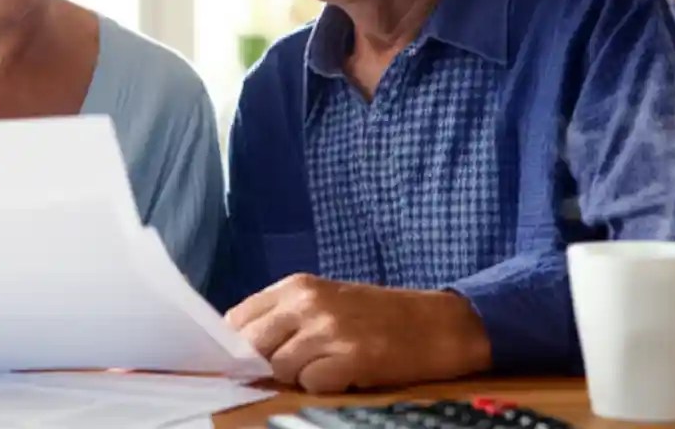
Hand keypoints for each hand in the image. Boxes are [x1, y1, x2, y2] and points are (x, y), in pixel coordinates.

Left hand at [226, 273, 490, 392]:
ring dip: (298, 377)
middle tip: (294, 368)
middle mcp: (308, 303)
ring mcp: (329, 330)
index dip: (238, 345)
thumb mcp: (325, 301)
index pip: (237, 319)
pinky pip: (312, 384)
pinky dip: (323, 387)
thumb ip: (284, 317)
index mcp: (297, 286)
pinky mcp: (352, 358)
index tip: (249, 359)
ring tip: (328, 367)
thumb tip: (239, 349)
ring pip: (280, 369)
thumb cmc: (377, 315)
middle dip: (264, 365)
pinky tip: (346, 376)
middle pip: (252, 346)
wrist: (437, 323)